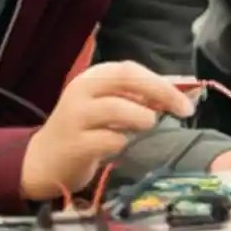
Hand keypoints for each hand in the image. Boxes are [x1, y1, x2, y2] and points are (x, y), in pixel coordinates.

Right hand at [20, 61, 196, 200]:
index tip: (186, 101)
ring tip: (146, 128)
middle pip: (127, 79)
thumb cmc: (86, 130)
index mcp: (93, 77)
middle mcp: (82, 90)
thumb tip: (182, 97)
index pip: (131, 70)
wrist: (44, 160)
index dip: (162, 82)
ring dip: (142, 118)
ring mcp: (75, 117)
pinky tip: (122, 146)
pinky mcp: (74, 144)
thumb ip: (138, 99)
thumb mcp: (109, 106)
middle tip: (184, 111)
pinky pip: (110, 140)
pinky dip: (124, 143)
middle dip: (161, 93)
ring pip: (118, 108)